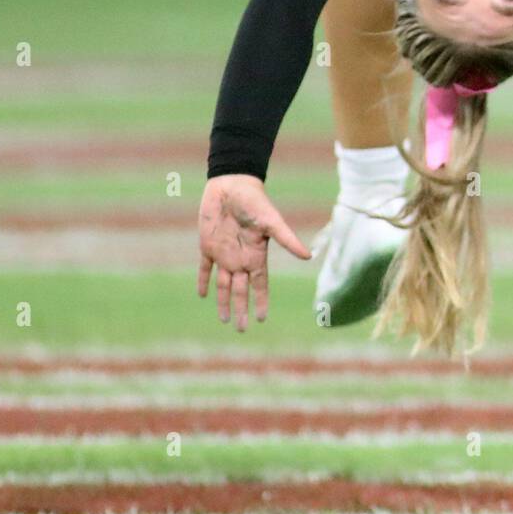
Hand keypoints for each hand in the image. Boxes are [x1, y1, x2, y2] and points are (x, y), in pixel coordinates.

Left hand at [197, 175, 310, 331]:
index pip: (260, 285)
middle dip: (241, 309)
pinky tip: (203, 294)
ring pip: (223, 284)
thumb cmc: (254, 201)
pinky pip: (205, 268)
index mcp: (256, 255)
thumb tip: (309, 256)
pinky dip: (203, 280)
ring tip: (224, 319)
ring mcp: (224, 253)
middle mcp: (240, 258)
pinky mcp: (208, 245)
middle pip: (241, 290)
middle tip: (242, 328)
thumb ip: (288, 239)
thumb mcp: (272, 222)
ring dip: (223, 301)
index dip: (260, 301)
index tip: (261, 319)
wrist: (231, 185)